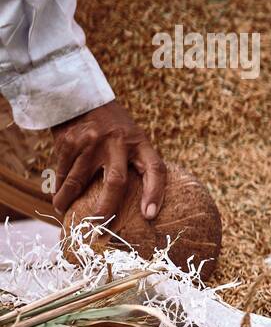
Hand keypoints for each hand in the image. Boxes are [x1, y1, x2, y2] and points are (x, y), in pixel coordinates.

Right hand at [51, 101, 167, 221]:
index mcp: (139, 143)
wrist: (80, 96)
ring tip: (67, 215)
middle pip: (116, 183)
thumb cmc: (113, 126)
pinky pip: (63, 172)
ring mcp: (91, 142)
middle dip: (107, 210)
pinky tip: (59, 199)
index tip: (150, 215)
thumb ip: (135, 161)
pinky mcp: (69, 142)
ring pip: (79, 181)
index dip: (155, 193)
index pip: (156, 169)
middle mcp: (117, 143)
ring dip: (70, 201)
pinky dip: (60, 188)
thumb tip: (141, 202)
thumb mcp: (132, 137)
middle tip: (100, 229)